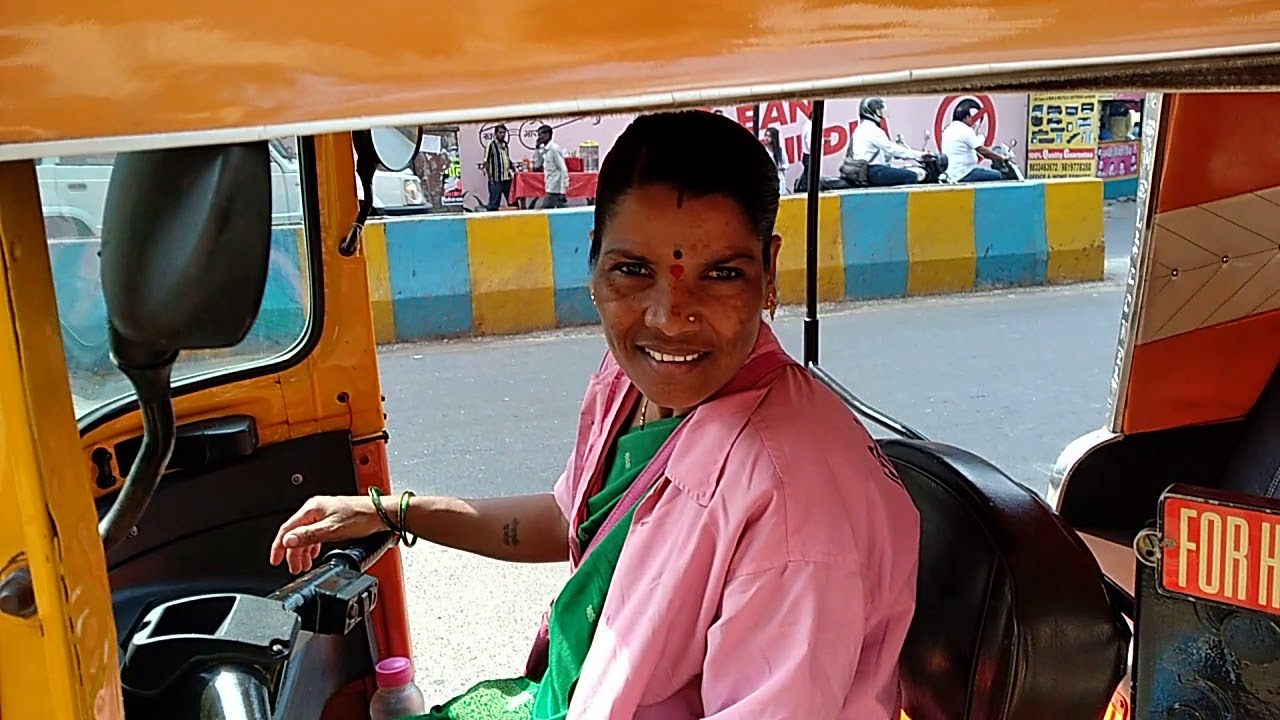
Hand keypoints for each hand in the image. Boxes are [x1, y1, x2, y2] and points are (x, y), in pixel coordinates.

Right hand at [269, 495, 388, 573]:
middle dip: (293, 554)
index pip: (287, 529)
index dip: (278, 546)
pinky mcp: (333, 519)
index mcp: (312, 508)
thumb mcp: (331, 530)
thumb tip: (288, 541)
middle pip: (296, 534)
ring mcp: (325, 514)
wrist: (382, 514)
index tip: (275, 560)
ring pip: (306, 535)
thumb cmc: (362, 517)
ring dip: (303, 552)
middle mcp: (316, 509)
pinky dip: (312, 547)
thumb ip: (308, 536)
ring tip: (303, 566)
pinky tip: (314, 554)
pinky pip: (315, 534)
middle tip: (294, 568)